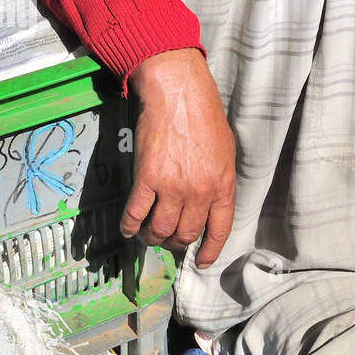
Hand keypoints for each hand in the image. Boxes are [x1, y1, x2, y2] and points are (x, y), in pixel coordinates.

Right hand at [123, 49, 235, 268]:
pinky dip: (130, 226)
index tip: (200, 261)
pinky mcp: (146, 178)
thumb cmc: (205, 117)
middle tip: (169, 240)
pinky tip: (128, 229)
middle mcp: (199, 192)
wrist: (178, 94)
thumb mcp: (226, 152)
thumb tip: (210, 203)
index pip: (218, 230)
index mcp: (223, 186)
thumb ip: (220, 181)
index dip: (209, 251)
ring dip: (153, 238)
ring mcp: (172, 187)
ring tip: (149, 235)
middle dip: (177, 243)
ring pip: (160, 229)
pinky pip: (136, 213)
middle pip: (186, 233)